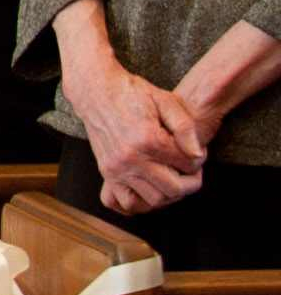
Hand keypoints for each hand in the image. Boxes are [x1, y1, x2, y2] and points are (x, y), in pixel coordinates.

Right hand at [71, 50, 207, 213]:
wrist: (96, 90)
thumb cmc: (132, 92)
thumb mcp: (166, 100)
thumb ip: (186, 127)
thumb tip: (198, 155)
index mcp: (148, 139)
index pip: (187, 165)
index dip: (199, 160)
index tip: (197, 152)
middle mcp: (131, 159)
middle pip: (173, 189)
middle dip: (191, 183)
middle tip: (192, 171)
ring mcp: (116, 169)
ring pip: (153, 200)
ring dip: (170, 194)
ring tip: (173, 179)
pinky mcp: (106, 173)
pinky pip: (124, 203)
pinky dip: (140, 204)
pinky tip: (150, 190)